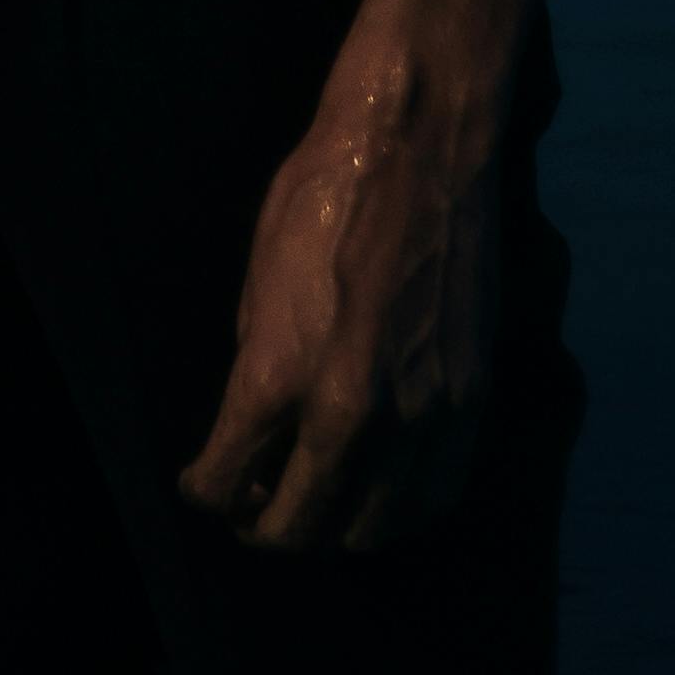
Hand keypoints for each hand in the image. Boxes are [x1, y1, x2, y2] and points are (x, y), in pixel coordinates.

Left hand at [180, 32, 503, 557]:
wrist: (421, 145)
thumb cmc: (324, 193)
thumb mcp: (258, 280)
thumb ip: (258, 369)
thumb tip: (258, 431)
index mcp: (282, 377)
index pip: (226, 482)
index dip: (205, 490)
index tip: (204, 483)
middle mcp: (353, 414)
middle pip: (299, 527)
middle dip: (264, 527)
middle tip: (253, 508)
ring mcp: (421, 416)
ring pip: (372, 530)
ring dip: (333, 529)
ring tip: (317, 504)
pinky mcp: (471, 403)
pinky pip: (434, 497)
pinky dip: (398, 512)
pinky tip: (379, 492)